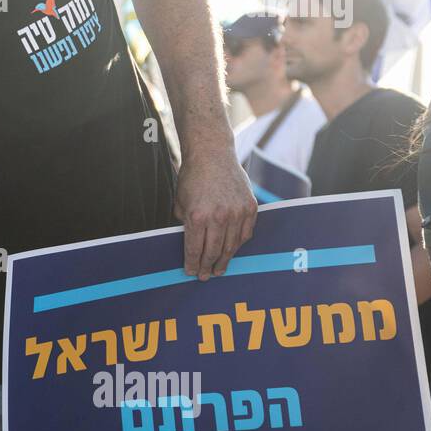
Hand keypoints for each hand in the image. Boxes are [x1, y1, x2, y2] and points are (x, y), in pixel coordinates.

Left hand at [173, 149, 256, 280]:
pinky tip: (231, 251)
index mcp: (197, 216)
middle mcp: (219, 217)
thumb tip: (190, 244)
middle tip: (206, 276)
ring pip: (231, 246)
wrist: (212, 154)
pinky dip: (238, 245)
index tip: (191, 273)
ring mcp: (237, 212)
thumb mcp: (180, 202)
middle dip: (208, 267)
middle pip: (213, 251)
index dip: (192, 264)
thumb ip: (185, 224)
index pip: (194, 249)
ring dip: (224, 260)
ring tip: (219, 268)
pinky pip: (246, 234)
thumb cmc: (192, 178)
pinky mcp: (250, 207)